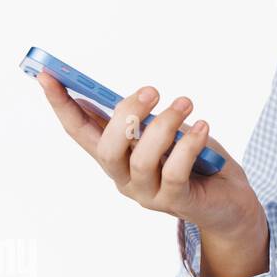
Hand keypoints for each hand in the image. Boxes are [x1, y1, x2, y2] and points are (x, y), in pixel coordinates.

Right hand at [36, 70, 262, 240]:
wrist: (230, 200)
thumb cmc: (196, 160)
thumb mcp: (167, 133)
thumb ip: (144, 120)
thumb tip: (126, 96)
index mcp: (116, 157)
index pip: (78, 130)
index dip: (60, 104)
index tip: (46, 75)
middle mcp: (124, 178)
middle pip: (108, 149)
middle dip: (126, 115)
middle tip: (152, 91)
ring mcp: (148, 194)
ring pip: (141, 159)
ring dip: (163, 125)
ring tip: (186, 102)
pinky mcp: (176, 202)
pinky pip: (176, 172)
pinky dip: (188, 145)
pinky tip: (202, 127)